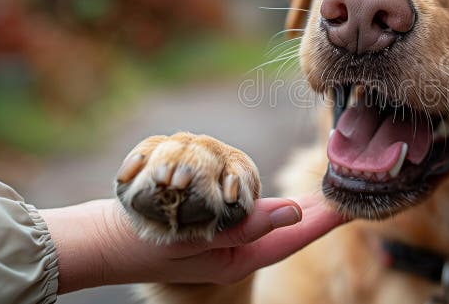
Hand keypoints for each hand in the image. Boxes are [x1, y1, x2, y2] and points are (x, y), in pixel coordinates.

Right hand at [40, 193, 343, 292]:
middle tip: (341, 198)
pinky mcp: (206, 215)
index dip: (322, 223)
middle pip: (284, 225)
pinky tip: (266, 192)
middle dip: (313, 212)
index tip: (349, 208)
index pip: (291, 238)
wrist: (99, 239)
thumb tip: (293, 210)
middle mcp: (233, 245)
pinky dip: (251, 193)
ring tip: (312, 200)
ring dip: (286, 204)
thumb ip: (247, 226)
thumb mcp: (199, 239)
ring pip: (264, 213)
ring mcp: (220, 231)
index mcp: (237, 257)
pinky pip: (238, 203)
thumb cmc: (146, 243)